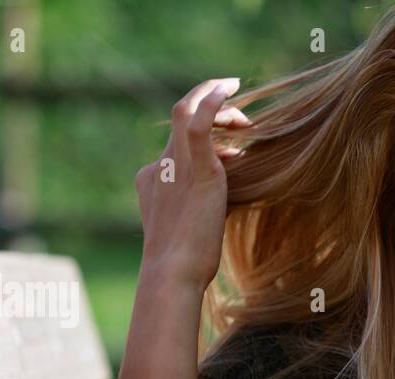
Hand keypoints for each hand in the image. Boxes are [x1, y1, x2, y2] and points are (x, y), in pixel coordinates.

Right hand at [134, 76, 252, 288]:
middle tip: (241, 121)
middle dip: (211, 113)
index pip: (176, 147)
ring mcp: (174, 166)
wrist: (173, 275)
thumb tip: (222, 204)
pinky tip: (231, 87)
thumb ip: (201, 209)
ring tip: (243, 113)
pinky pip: (199, 121)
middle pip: (180, 121)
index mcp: (151, 180)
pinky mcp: (197, 170)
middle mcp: (158, 167)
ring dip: (217, 105)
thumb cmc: (184, 267)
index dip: (204, 141)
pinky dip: (214, 99)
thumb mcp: (189, 231)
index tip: (229, 148)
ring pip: (187, 111)